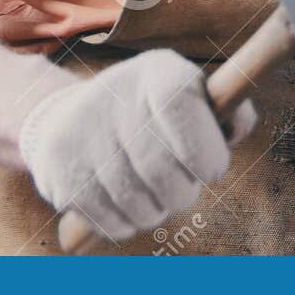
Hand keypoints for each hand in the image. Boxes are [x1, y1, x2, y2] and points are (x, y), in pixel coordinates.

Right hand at [18, 49, 256, 241]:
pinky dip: (128, 223)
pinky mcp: (60, 173)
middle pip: (163, 172)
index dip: (205, 151)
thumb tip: (234, 129)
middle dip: (183, 192)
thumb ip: (227, 111)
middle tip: (181, 185)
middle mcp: (114, 95)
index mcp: (156, 71)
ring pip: (140, 206)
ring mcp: (81, 134)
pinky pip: (113, 223)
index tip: (211, 170)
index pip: (182, 107)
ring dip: (157, 211)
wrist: (68, 120)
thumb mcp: (192, 96)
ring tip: (153, 192)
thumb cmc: (153, 115)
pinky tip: (125, 201)